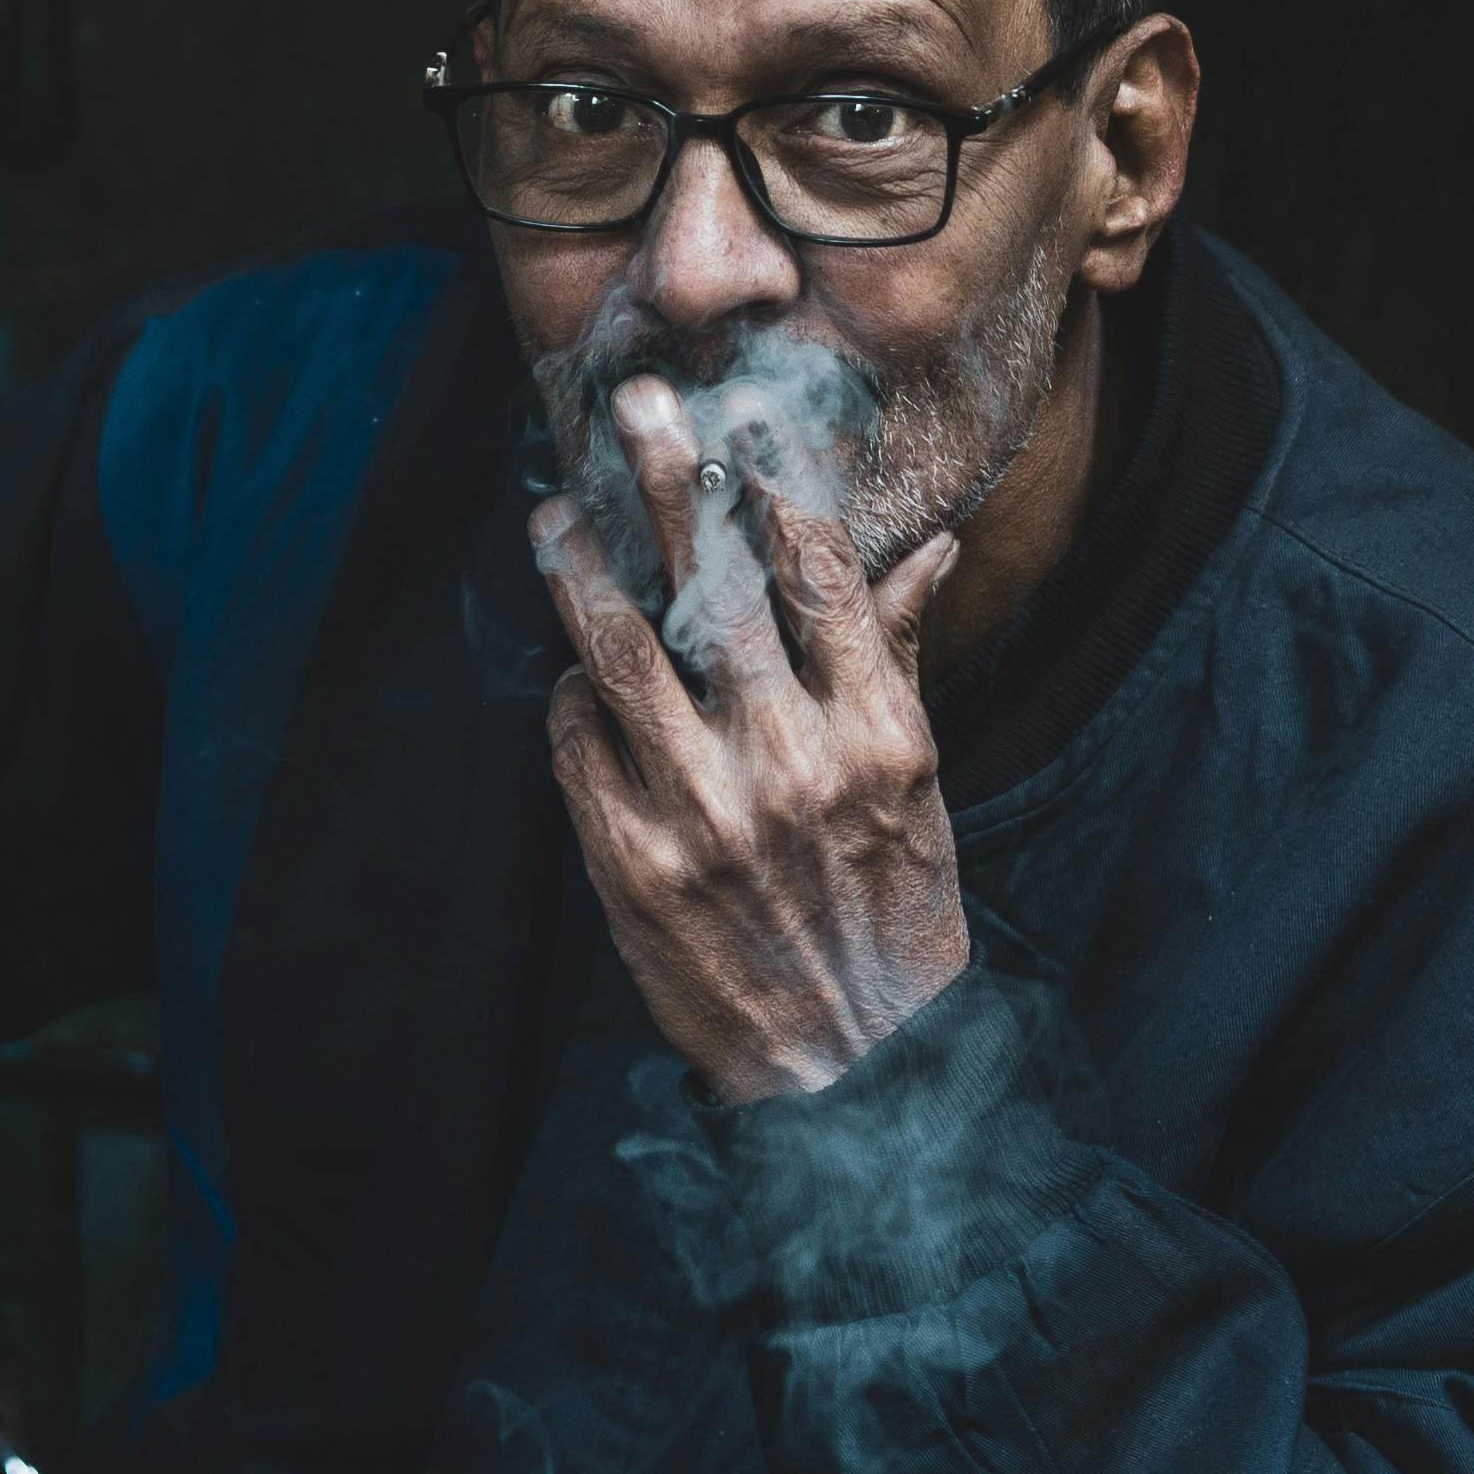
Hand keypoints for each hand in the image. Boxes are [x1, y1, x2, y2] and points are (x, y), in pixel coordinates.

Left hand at [533, 388, 969, 1098]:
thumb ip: (893, 659)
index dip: (773, 486)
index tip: (739, 423)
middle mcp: (790, 763)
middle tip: (634, 406)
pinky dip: (573, 699)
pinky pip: (579, 745)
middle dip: (666, 485)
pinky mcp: (632, 868)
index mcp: (876, 733)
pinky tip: (576, 678)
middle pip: (711, 588)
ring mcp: (703, 816)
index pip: (818, 573)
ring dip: (580, 575)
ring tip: (552, 521)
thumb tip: (922, 548)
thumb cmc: (893, 911)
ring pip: (621, 655)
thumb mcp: (918, 786)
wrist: (858, 1068)